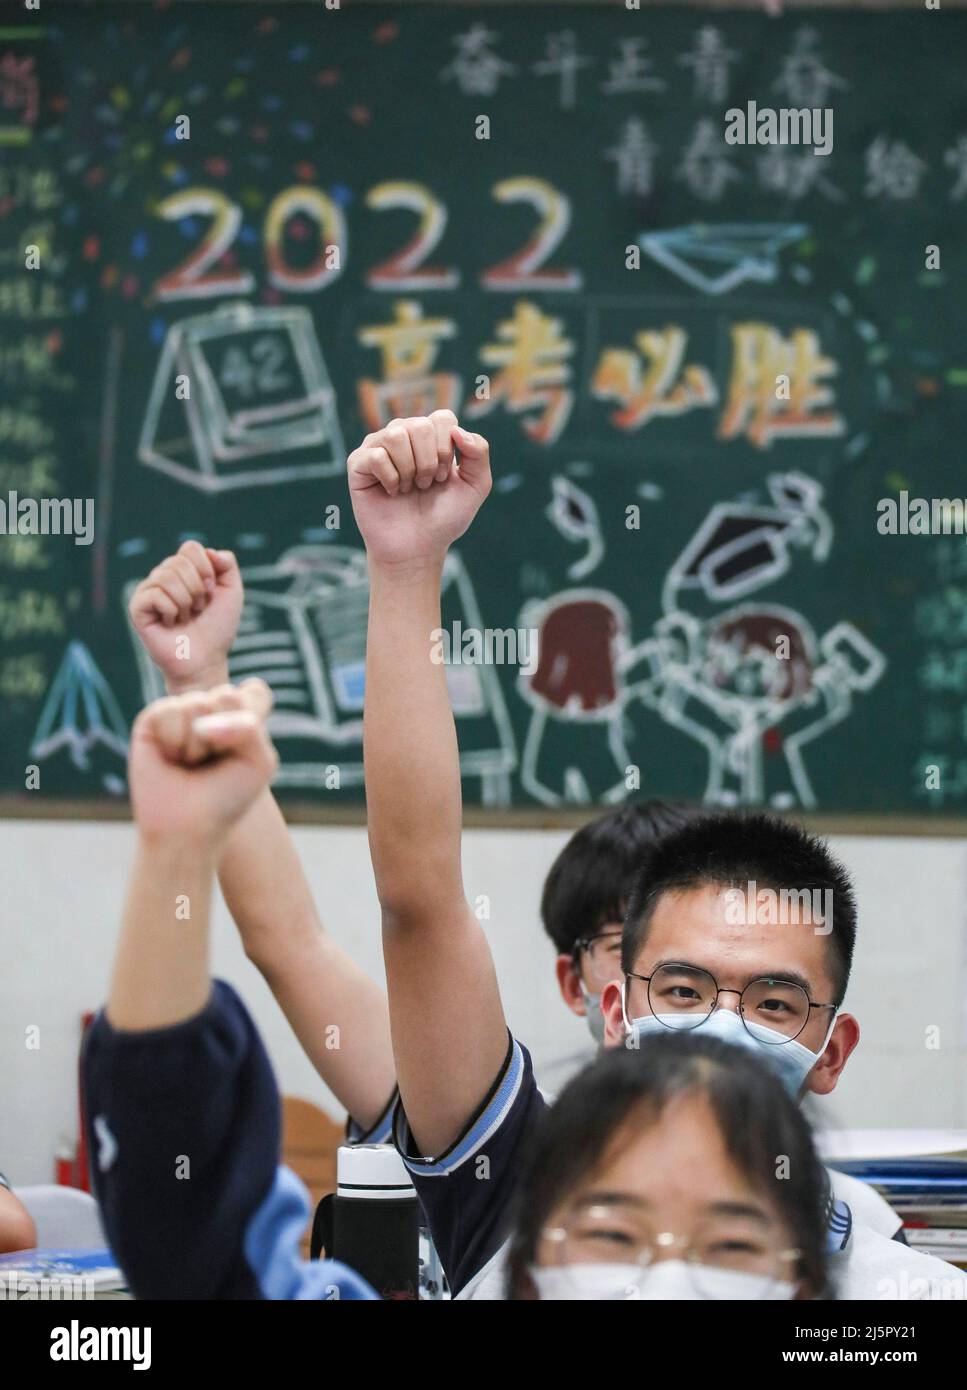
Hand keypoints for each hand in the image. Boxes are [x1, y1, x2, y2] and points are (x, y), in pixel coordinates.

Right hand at [128, 541, 243, 692]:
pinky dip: (171, 611)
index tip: (212, 592)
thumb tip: (208, 550)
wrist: (206, 660)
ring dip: (185, 601)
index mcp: (183, 570)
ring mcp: (148, 591)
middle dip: (198, 588)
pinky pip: (155, 594)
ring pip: (166, 576)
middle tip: (198, 609)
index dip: (206, 569)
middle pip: (179, 561)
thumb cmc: (217, 628)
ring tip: (185, 617)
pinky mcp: (137, 608)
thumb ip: (227, 564)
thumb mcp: (232, 592)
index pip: (190, 547)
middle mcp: (163, 577)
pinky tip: (171, 624)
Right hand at [129, 680, 278, 846]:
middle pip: (228, 695)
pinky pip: (170, 711)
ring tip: (190, 762)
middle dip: (225, 736)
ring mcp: (182, 710)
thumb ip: (249, 726)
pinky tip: (170, 758)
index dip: (251, 725)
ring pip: (197, 702)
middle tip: (213, 761)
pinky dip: (173, 740)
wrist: (189, 827)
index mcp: (241, 714)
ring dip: (197, 744)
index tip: (243, 755)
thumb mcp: (258, 761)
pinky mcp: (153, 718)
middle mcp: (211, 708)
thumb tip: (201, 722)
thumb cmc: (227, 796)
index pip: (255, 693)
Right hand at [347, 410, 491, 567]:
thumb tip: (458, 430)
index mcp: (430, 435)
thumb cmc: (444, 517)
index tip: (444, 477)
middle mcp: (403, 434)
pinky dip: (390, 478)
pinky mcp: (358, 464)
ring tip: (408, 488)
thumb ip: (479, 452)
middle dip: (429, 462)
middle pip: (420, 425)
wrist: (418, 548)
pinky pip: (376, 455)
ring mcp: (378, 446)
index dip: (447, 450)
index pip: (442, 418)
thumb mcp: (476, 485)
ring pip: (395, 435)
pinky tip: (391, 492)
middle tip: (425, 485)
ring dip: (409, 469)